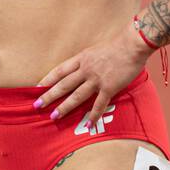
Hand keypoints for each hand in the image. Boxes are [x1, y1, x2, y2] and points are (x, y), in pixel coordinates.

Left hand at [33, 22, 151, 128]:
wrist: (132, 45)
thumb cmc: (117, 45)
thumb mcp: (95, 50)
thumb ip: (87, 60)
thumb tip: (80, 69)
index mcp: (81, 59)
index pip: (59, 71)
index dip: (47, 80)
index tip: (36, 87)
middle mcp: (86, 70)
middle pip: (63, 85)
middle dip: (49, 96)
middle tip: (37, 106)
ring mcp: (97, 79)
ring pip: (76, 96)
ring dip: (64, 107)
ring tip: (54, 116)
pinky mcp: (109, 87)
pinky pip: (99, 104)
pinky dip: (93, 115)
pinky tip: (88, 124)